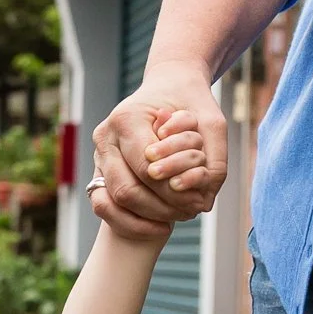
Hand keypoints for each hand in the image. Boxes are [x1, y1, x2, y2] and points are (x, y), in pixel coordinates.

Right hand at [91, 62, 227, 239]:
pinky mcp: (99, 170)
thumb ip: (214, 160)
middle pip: (126, 189)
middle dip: (160, 209)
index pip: (147, 168)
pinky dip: (130, 222)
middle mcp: (105, 137)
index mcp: (126, 118)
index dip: (171, 192)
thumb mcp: (212, 124)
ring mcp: (98, 155)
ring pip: (114, 201)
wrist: (168, 87)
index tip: (197, 202)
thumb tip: (203, 204)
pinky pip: (104, 205)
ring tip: (176, 219)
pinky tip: (159, 226)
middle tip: (189, 213)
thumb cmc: (190, 105)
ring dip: (147, 217)